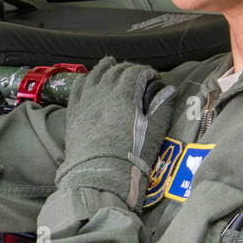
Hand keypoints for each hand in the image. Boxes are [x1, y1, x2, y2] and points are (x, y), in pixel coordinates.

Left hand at [54, 60, 176, 210]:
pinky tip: (88, 79)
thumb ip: (162, 106)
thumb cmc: (132, 155)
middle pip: (115, 71)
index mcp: (123, 94)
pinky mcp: (74, 113)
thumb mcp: (154, 131)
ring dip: (105, 69)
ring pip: (95, 74)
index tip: (154, 78)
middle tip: (137, 76)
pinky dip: (85, 79)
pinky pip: (77, 88)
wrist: (101, 175)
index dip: (146, 72)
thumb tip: (169, 89)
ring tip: (111, 66)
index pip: (135, 72)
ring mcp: (85, 101)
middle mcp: (102, 92)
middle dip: (128, 70)